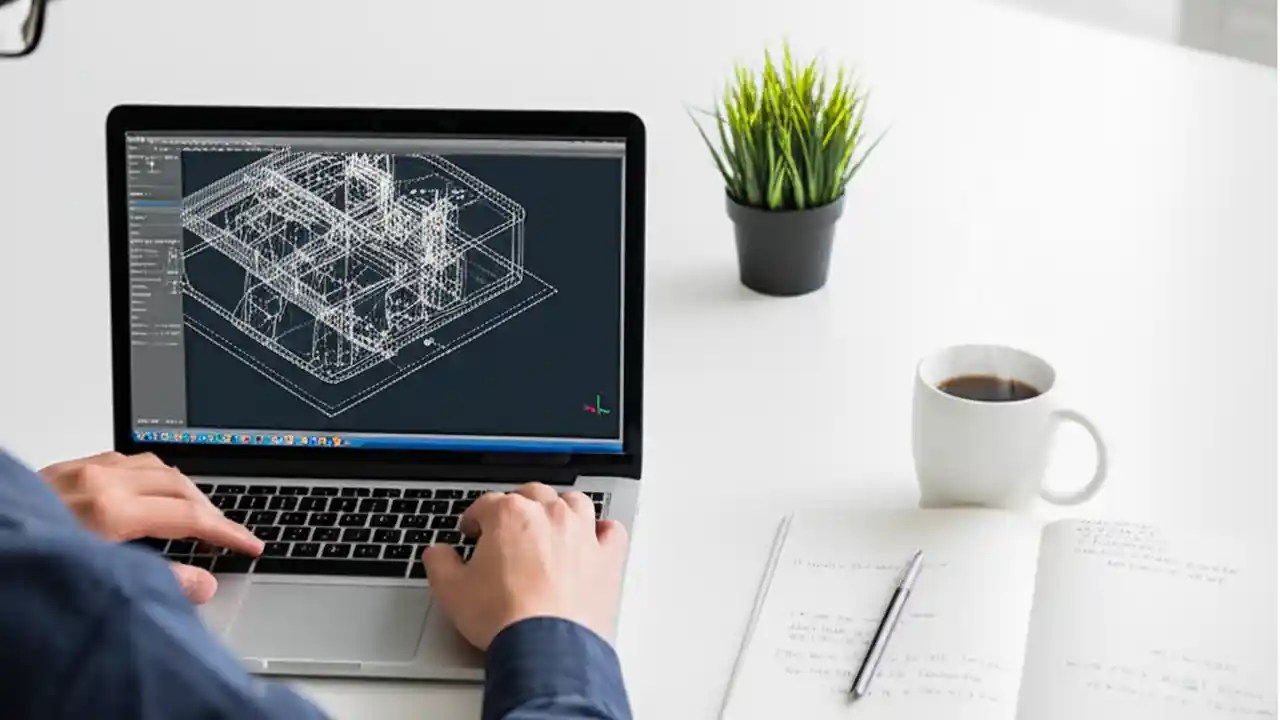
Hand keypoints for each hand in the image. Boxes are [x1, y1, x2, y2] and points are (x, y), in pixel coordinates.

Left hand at [39, 451, 262, 603]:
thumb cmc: (23, 562)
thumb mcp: (94, 580)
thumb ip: (155, 580)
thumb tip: (202, 584)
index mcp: (110, 509)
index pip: (191, 515)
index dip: (228, 532)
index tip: (249, 544)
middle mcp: (98, 481)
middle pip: (179, 483)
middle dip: (211, 508)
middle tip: (227, 534)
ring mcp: (79, 470)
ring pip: (153, 465)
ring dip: (181, 487)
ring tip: (194, 514)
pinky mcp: (62, 469)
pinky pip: (123, 461)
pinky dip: (148, 477)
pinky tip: (145, 496)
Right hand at [423, 482, 627, 649]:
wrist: (545, 646)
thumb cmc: (504, 617)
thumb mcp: (451, 591)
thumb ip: (440, 563)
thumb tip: (437, 553)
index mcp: (509, 515)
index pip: (486, 504)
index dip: (474, 517)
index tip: (471, 531)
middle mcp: (549, 515)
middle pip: (531, 494)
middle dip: (516, 506)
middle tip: (506, 527)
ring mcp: (582, 534)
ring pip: (573, 503)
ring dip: (560, 508)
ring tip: (549, 524)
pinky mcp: (606, 558)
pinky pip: (611, 531)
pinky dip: (603, 532)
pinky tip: (594, 539)